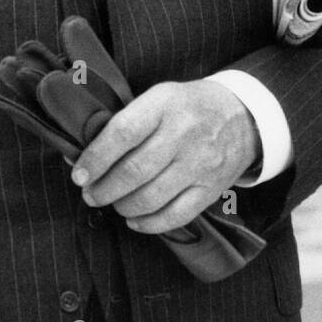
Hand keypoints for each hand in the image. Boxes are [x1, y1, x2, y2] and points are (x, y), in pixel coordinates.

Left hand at [70, 80, 258, 233]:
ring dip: (123, 206)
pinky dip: (148, 223)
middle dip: (104, 189)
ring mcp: (200, 163)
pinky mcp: (211, 189)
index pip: (123, 132)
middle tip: (91, 194)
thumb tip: (81, 155)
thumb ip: (124, 123)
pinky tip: (135, 218)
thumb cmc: (188, 107)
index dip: (96, 157)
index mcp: (165, 103)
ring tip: (114, 202)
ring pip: (151, 198)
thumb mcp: (159, 97)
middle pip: (134, 171)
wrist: (241, 116)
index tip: (79, 174)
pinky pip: (174, 216)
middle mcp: (184, 133)